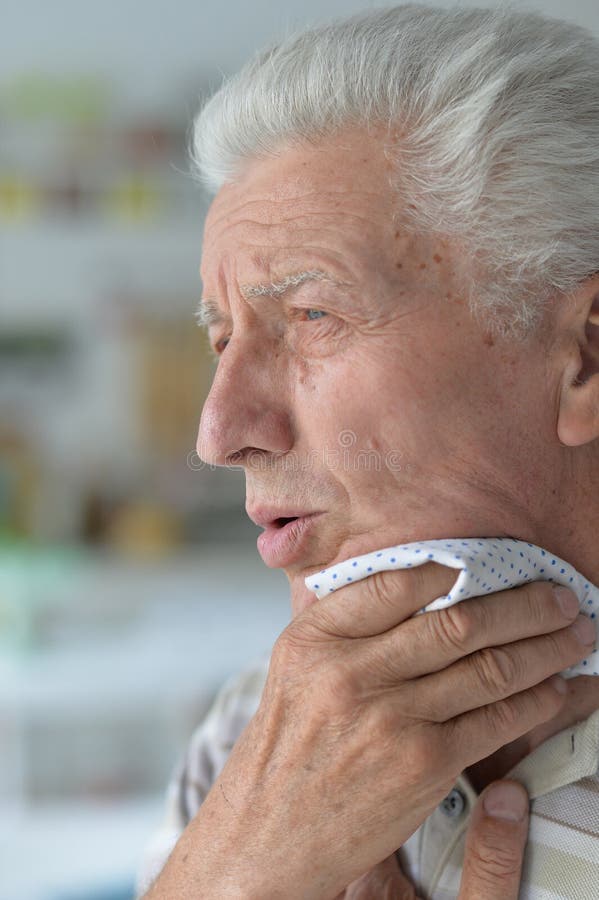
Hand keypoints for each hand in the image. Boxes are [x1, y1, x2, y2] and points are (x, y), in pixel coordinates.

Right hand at [149, 566, 589, 898]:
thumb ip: (347, 625)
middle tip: (559, 594)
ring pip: (488, 667)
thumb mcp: (296, 667)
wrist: (272, 831)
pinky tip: (560, 687)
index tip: (491, 561)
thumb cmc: (291, 745)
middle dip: (522, 604)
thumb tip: (422, 584)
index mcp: (316, 637)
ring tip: (576, 632)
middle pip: (457, 621)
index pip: (397, 583)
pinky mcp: (425, 763)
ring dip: (544, 647)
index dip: (454, 567)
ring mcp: (392, 717)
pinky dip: (538, 700)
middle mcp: (352, 670)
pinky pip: (496, 719)